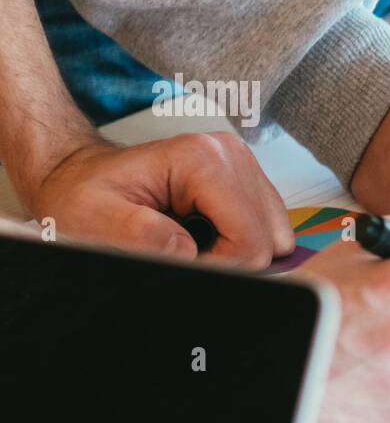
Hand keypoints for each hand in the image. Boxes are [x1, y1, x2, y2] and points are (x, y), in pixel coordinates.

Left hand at [25, 131, 294, 265]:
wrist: (81, 174)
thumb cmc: (85, 195)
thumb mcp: (94, 218)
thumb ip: (138, 235)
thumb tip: (187, 251)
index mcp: (202, 159)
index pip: (249, 239)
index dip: (222, 268)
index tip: (183, 266)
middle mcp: (231, 154)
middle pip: (269, 238)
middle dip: (232, 260)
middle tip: (185, 255)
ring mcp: (243, 163)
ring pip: (275, 235)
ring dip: (239, 251)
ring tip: (194, 244)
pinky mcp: (246, 177)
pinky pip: (268, 227)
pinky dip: (241, 242)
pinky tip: (206, 236)